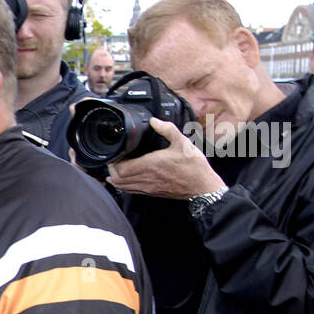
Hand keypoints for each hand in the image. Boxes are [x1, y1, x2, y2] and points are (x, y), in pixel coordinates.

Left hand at [105, 117, 224, 199]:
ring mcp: (148, 188)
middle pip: (117, 179)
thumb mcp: (183, 143)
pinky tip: (125, 178)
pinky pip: (131, 191)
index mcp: (151, 165)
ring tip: (116, 168)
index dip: (114, 161)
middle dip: (111, 169)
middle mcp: (146, 178)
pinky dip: (124, 185)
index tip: (116, 153)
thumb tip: (154, 121)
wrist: (202, 186)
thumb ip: (167, 129)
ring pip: (123, 187)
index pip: (121, 168)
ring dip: (116, 178)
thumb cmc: (194, 166)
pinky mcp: (152, 193)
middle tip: (114, 159)